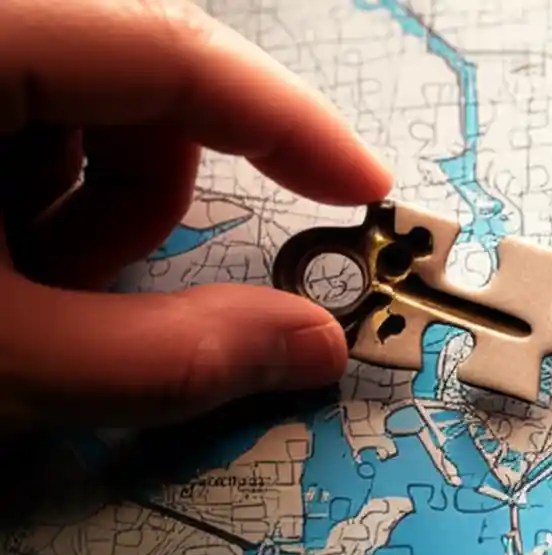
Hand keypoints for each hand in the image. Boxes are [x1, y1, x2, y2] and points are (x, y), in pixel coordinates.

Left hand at [0, 0, 390, 429]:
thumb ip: (165, 358)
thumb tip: (316, 346)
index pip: (173, 47)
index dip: (288, 123)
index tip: (364, 191)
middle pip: (136, 82)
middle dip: (154, 200)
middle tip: (115, 295)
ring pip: (86, 109)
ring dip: (99, 212)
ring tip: (36, 296)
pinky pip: (31, 121)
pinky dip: (47, 204)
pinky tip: (0, 271)